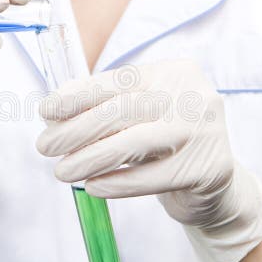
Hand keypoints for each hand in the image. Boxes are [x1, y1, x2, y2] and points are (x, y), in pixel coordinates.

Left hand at [36, 60, 261, 261]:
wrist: (216, 189)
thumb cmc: (165, 148)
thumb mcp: (138, 119)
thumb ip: (103, 109)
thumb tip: (52, 114)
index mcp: (174, 73)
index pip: (119, 79)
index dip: (77, 95)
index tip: (45, 111)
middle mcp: (194, 95)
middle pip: (123, 110)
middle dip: (76, 129)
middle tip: (45, 146)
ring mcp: (206, 131)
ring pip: (135, 142)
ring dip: (90, 158)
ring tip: (62, 172)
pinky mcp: (209, 168)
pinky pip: (152, 176)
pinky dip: (117, 182)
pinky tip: (93, 187)